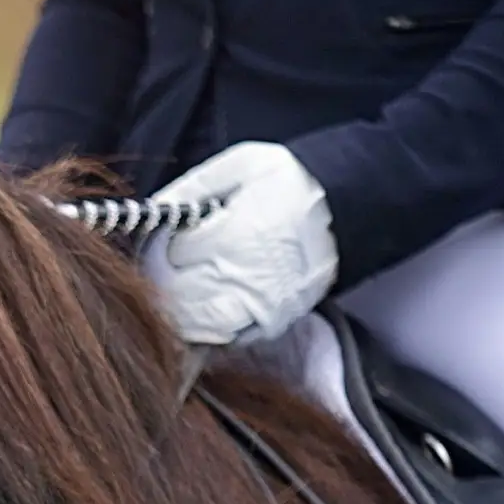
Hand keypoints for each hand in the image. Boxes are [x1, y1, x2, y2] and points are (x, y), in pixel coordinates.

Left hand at [144, 141, 339, 346]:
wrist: (352, 205)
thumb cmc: (292, 180)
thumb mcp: (242, 165)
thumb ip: (191, 188)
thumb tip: (152, 210)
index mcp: (237, 236)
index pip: (169, 257)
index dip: (159, 247)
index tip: (167, 236)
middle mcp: (247, 279)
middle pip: (175, 296)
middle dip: (164, 279)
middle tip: (172, 261)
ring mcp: (261, 307)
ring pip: (194, 325)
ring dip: (180, 307)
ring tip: (189, 279)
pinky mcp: (273, 323)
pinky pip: (223, 338)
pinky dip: (207, 325)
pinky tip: (211, 299)